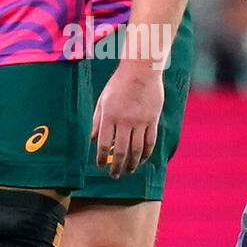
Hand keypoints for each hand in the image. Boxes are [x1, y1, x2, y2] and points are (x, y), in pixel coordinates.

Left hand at [91, 61, 163, 177]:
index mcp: (110, 116)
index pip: (105, 144)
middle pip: (122, 151)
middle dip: (117, 167)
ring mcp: (141, 121)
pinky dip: (146, 154)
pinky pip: (150, 142)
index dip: (102, 158)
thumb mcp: (103, 100)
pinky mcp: (153, 120)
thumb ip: (97, 121)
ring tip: (129, 171)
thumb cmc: (119, 84)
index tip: (100, 166)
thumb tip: (93, 140)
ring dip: (132, 164)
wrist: (141, 70)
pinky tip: (142, 160)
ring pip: (137, 150)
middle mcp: (125, 121)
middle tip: (114, 176)